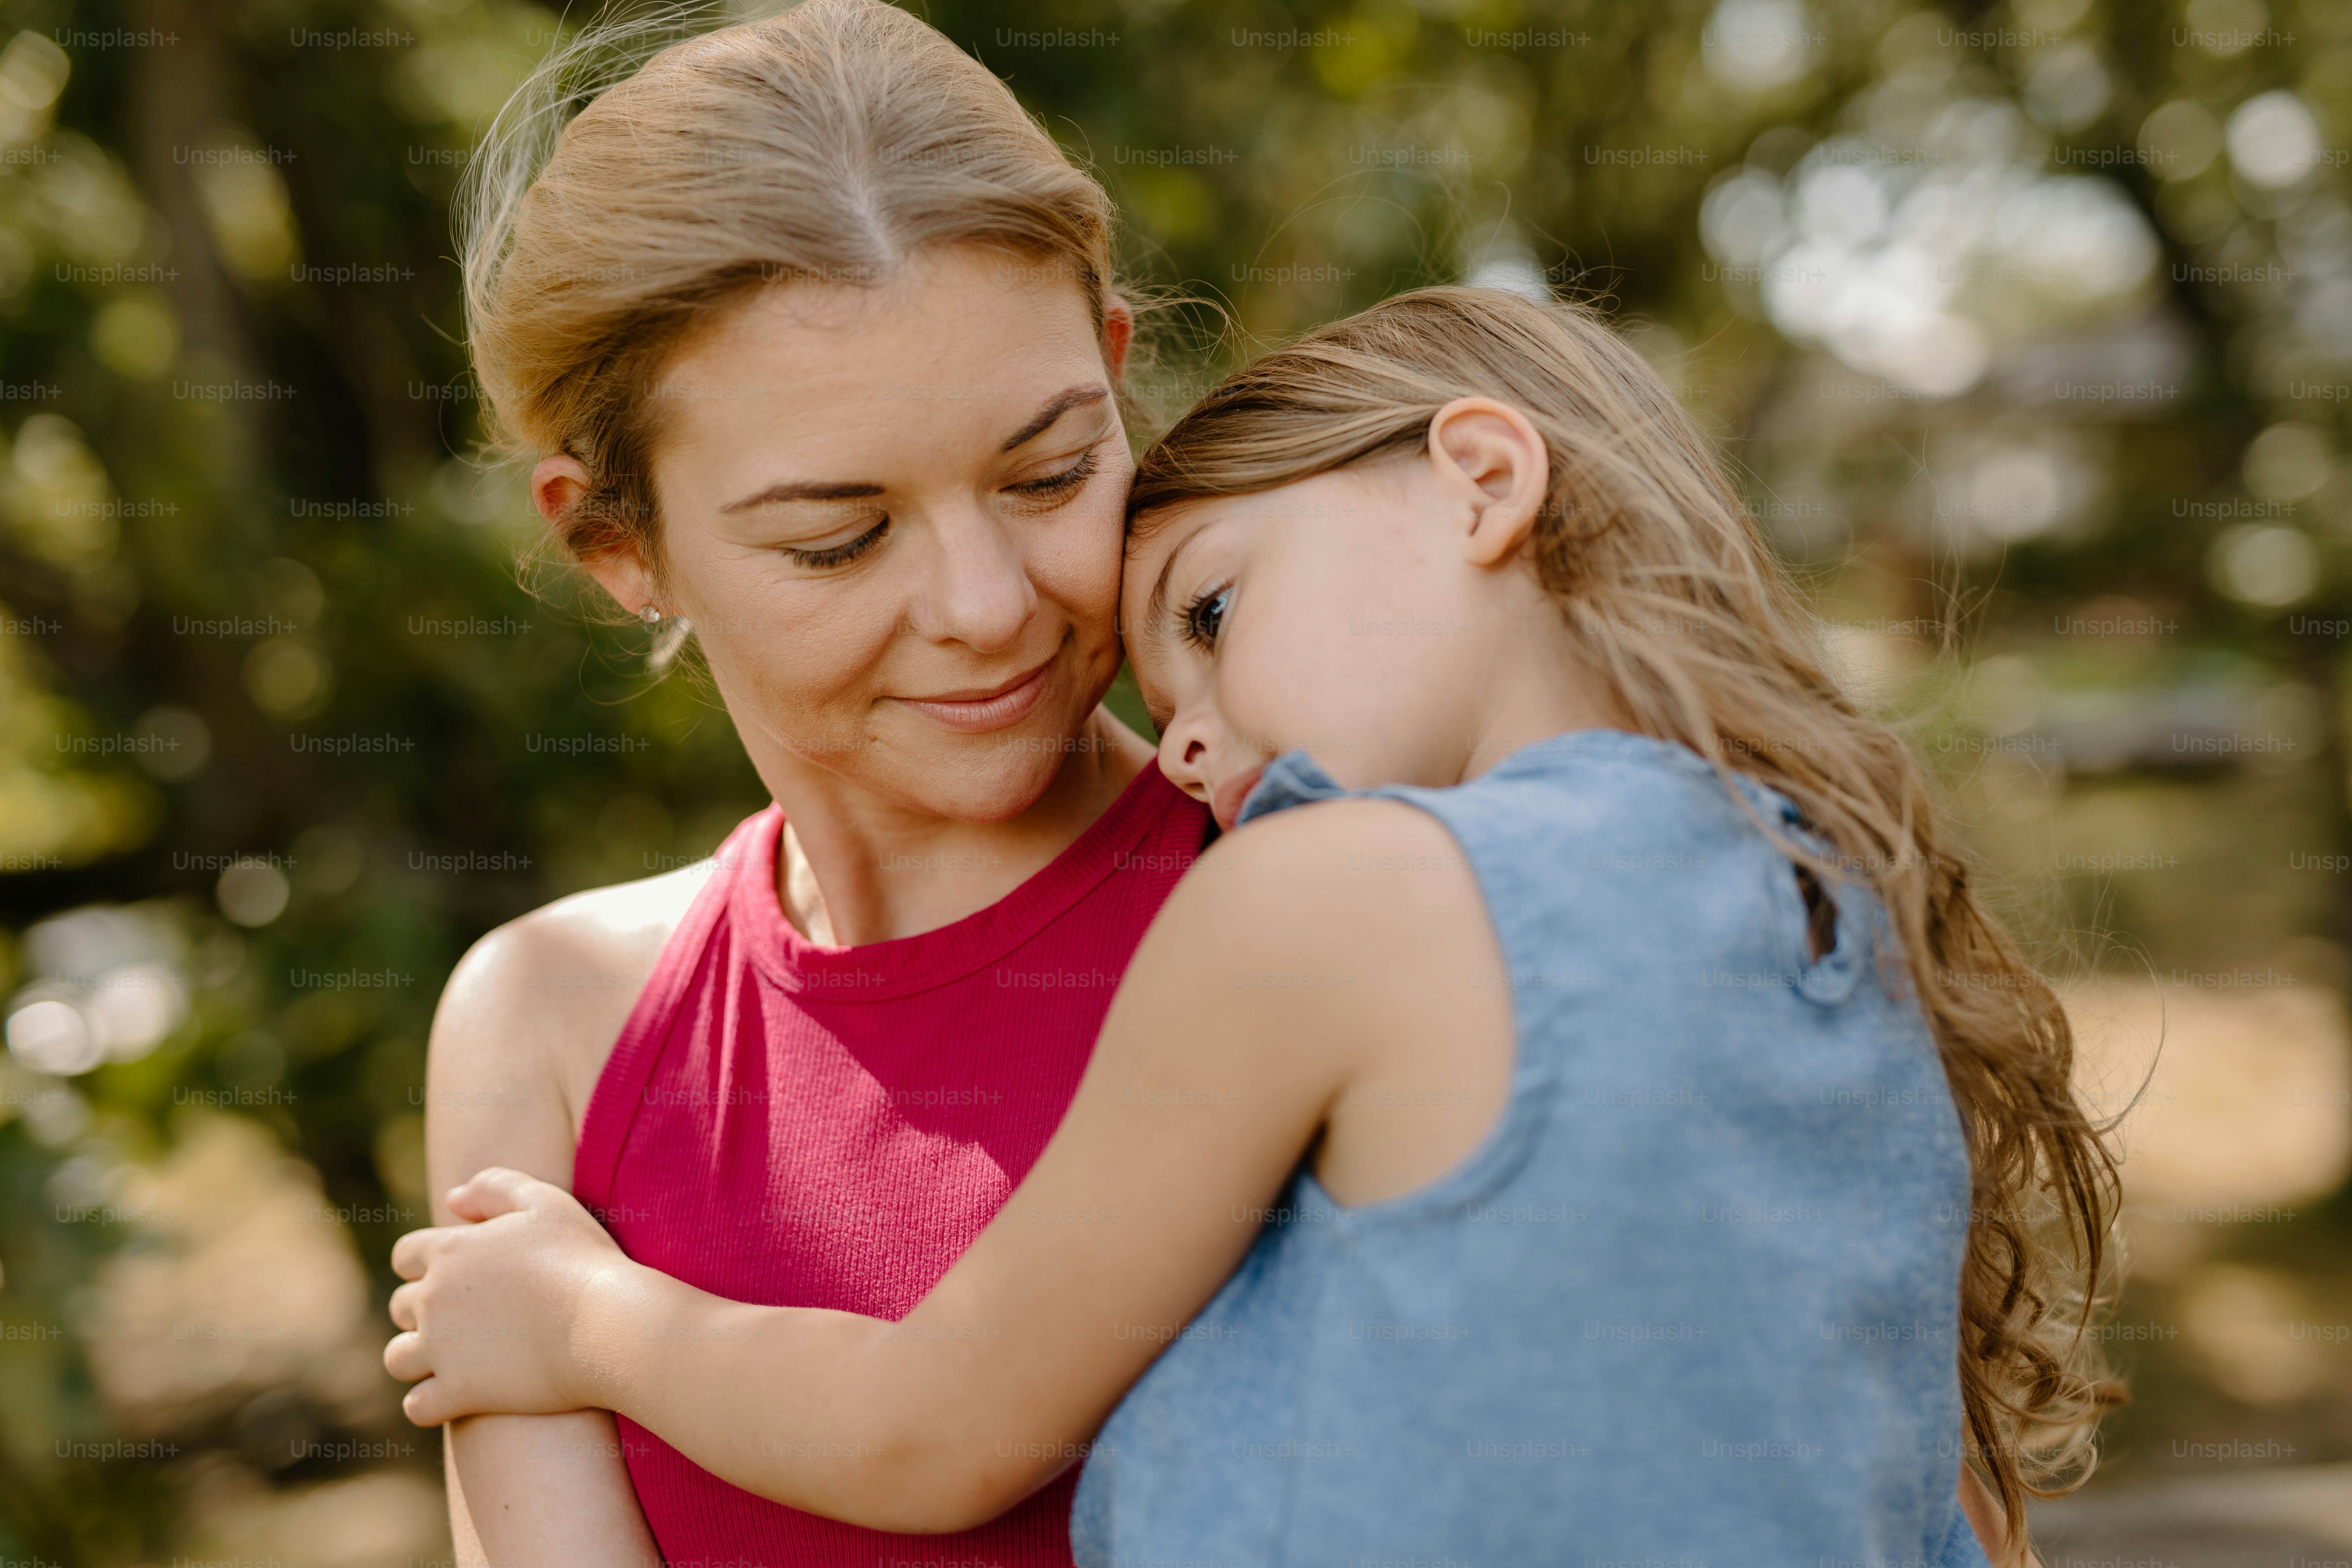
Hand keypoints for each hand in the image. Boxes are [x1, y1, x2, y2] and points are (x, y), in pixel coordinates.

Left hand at [385, 1167, 633, 1425]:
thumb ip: (495, 1187)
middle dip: (423, 1312)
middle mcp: (433, 1300)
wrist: (606, 1322)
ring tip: (453, 1360)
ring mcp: (442, 1349)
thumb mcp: (545, 1202)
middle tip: (464, 1318)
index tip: (454, 1273)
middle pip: (400, 1307)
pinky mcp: (459, 1392)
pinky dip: (430, 1404)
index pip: (406, 1255)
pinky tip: (457, 1398)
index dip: (425, 1263)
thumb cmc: (581, 1259)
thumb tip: (451, 1199)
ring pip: (397, 1359)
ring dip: (418, 1359)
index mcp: (450, 1251)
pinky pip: (417, 1406)